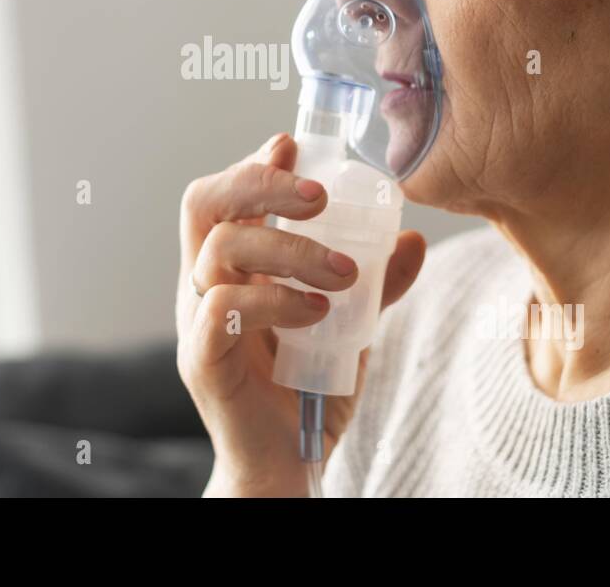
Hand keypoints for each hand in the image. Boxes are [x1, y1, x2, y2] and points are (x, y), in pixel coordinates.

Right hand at [176, 132, 425, 496]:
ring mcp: (196, 321)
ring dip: (288, 250)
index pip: (224, 195)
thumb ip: (376, 285)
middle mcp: (203, 284)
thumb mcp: (350, 325)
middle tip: (319, 197)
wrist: (287, 465)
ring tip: (343, 274)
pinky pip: (222, 308)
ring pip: (219, 251)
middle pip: (205, 204)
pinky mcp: (202, 360)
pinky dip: (274, 300)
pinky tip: (317, 312)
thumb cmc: (308, 388)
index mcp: (230, 266)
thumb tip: (413, 239)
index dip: (252, 163)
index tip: (292, 144)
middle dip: (260, 184)